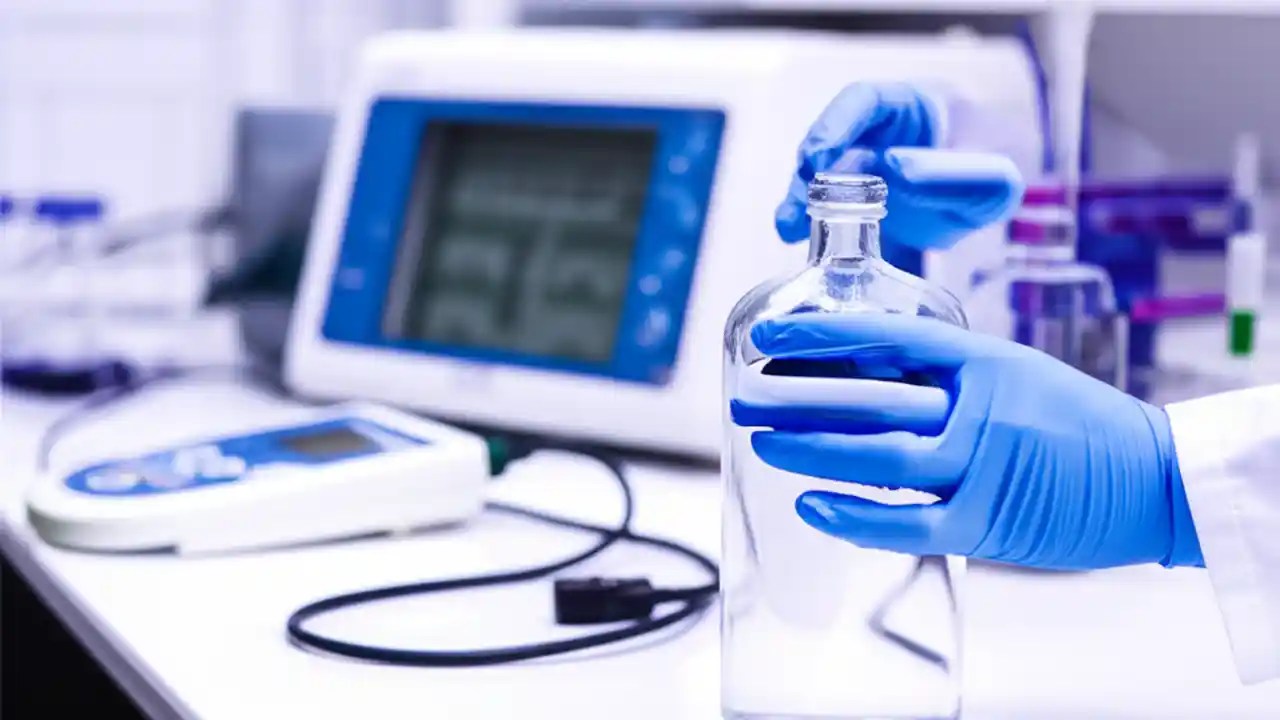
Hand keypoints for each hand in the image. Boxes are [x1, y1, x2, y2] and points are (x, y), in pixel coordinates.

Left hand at [733, 313, 1204, 569]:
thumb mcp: (1014, 375)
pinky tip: (811, 506)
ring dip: (811, 450)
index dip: (823, 335)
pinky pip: (904, 522)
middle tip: (743, 397)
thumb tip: (868, 375)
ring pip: (877, 457)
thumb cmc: (1079, 425)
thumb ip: (947, 377)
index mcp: (984, 361)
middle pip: (869, 396)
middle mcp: (978, 407)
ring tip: (763, 443)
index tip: (771, 338)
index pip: (889, 336)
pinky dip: (853, 516)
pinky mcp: (985, 521)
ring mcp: (982, 466)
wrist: (1152, 479)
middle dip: (796, 397)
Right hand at [776, 82, 1023, 256]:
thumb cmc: (992, 173)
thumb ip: (953, 173)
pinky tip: (794, 238)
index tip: (818, 155)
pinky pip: (825, 206)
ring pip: (820, 176)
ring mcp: (860, 164)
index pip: (864, 101)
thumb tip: (894, 170)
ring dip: (801, 200)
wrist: (988, 198)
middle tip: (800, 196)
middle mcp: (875, 131)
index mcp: (909, 106)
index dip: (836, 124)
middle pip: (831, 138)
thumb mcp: (992, 176)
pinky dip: (809, 222)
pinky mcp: (853, 199)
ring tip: (788, 227)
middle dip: (810, 167)